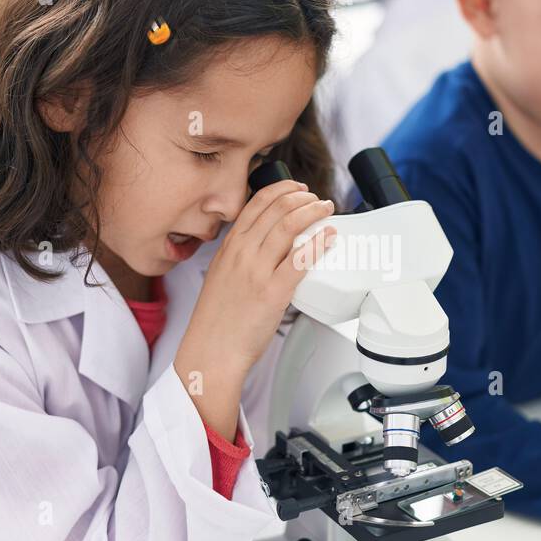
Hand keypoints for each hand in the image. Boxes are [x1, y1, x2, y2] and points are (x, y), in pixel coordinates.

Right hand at [174, 178, 335, 435]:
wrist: (211, 352)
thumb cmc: (217, 321)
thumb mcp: (220, 277)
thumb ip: (239, 259)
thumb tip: (265, 249)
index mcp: (228, 248)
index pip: (256, 204)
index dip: (280, 190)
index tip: (296, 188)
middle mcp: (241, 254)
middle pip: (275, 210)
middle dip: (301, 197)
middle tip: (317, 199)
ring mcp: (256, 271)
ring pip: (288, 227)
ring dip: (312, 212)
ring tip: (326, 209)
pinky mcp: (272, 292)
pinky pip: (300, 260)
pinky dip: (318, 243)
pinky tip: (329, 236)